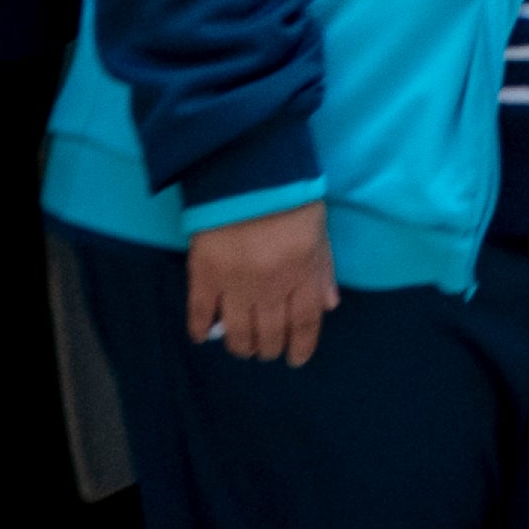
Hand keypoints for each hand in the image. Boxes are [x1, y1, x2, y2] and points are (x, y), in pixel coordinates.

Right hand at [187, 201, 337, 366]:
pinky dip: (200, 328)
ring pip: (236, 331)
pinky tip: (203, 336)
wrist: (246, 169)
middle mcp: (271, 286)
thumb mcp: (318, 230)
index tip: (296, 359)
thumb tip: (328, 306)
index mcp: (303, 272)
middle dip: (270, 348)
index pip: (305, 322)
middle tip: (267, 351)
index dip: (301, 346)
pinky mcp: (204, 273)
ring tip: (242, 347)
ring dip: (240, 345)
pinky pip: (199, 311)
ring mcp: (235, 282)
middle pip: (270, 333)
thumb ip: (322, 269)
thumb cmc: (290, 195)